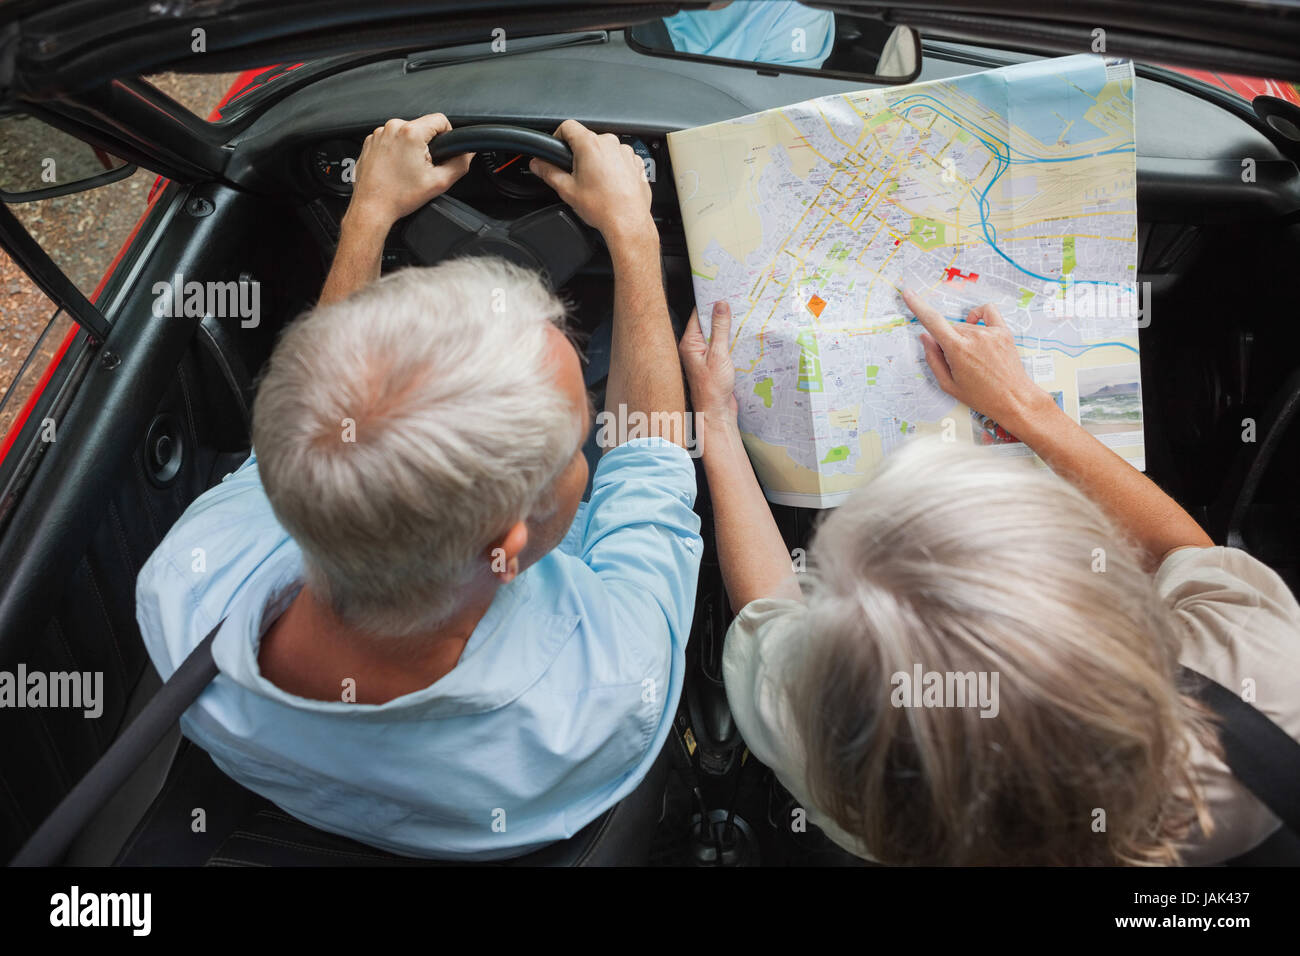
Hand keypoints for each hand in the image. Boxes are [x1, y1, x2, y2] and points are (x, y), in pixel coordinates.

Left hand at [347, 113, 472, 228]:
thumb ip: (460, 163)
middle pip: (422, 126)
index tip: (441, 152)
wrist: (372, 207)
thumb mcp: (439, 182)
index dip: (447, 135)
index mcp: (410, 133)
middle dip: (427, 145)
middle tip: (422, 167)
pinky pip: (391, 139)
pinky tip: (395, 168)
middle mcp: (392, 128)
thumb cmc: (398, 196)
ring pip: (406, 133)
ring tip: (406, 170)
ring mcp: (378, 134)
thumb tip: (468, 152)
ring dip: (410, 148)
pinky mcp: (370, 142)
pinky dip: (396, 151)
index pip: (440, 119)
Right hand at [528, 120, 654, 245]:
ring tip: (596, 183)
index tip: (557, 149)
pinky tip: (610, 185)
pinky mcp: (636, 162)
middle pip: (587, 139)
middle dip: (579, 154)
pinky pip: (620, 158)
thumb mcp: (567, 190)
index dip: (558, 136)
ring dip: (598, 161)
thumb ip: (548, 172)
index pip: (568, 126)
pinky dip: (614, 168)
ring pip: (604, 149)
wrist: (628, 222)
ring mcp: (625, 152)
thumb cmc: (603, 207)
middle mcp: (610, 143)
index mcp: (590, 145)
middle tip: (577, 176)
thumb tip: (538, 164)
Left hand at [679, 301, 737, 421]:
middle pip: (707, 324)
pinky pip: (721, 346)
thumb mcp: (719, 354)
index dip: (710, 302)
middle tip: (736, 300)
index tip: (723, 290)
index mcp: (689, 343)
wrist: (716, 412)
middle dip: (721, 313)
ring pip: (716, 335)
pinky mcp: (713, 363)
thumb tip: (720, 304)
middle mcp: (694, 348)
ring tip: (743, 314)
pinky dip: (730, 340)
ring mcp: (703, 356)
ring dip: (728, 327)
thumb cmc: (713, 387)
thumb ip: (720, 329)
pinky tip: (742, 335)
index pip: (698, 315)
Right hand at [903, 288, 1053, 431]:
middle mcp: (974, 337)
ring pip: (965, 325)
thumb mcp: (949, 385)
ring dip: (963, 335)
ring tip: (973, 357)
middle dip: (947, 341)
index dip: (917, 305)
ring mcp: (990, 332)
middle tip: (956, 361)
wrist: (1014, 399)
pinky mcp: (1003, 330)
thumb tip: (925, 338)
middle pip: (949, 328)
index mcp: (958, 350)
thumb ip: (933, 359)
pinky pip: (987, 311)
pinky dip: (978, 316)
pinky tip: (976, 325)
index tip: (909, 294)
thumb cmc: (983, 396)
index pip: (932, 321)